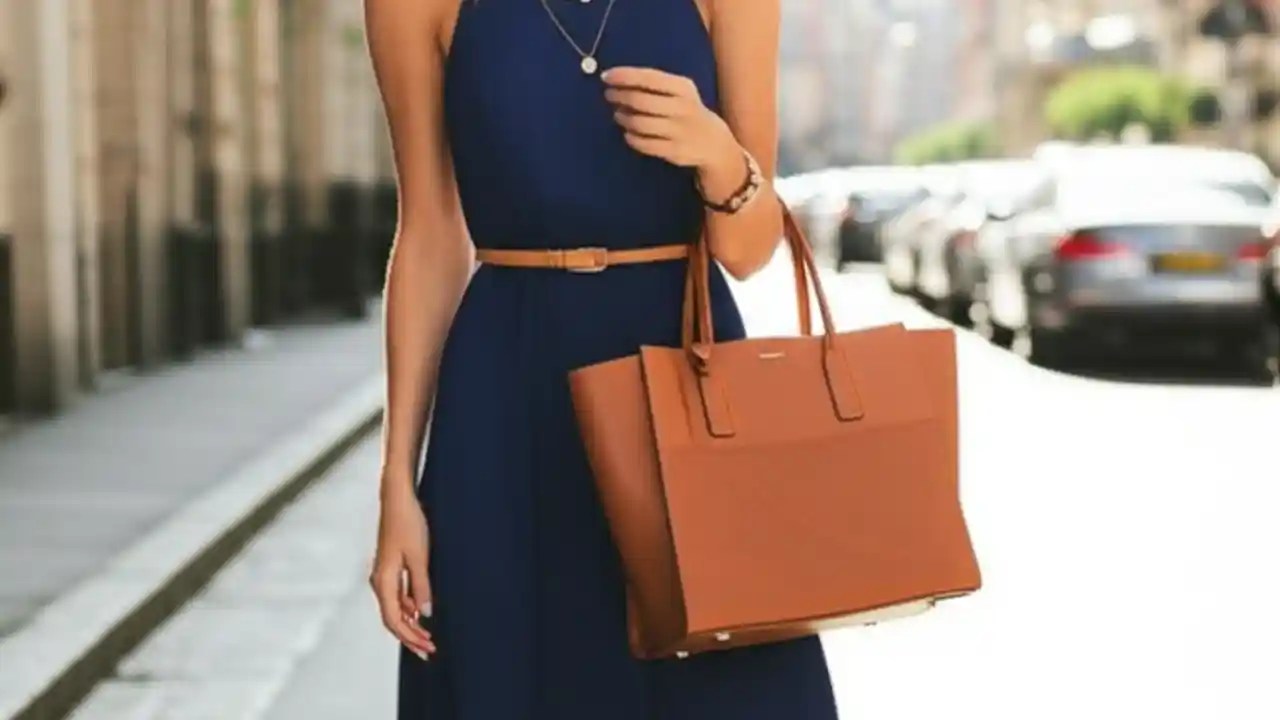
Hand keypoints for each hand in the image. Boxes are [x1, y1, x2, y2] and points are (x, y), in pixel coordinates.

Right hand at [369, 481, 436, 659]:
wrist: (398, 500)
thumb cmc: (408, 525)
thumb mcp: (419, 558)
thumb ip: (421, 587)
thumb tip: (424, 615)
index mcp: (383, 581)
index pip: (393, 619)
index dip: (409, 637)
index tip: (427, 648)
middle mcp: (379, 581)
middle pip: (392, 617)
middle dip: (410, 636)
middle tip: (429, 650)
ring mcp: (384, 574)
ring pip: (395, 608)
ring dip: (410, 623)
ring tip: (427, 636)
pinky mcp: (390, 567)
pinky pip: (397, 595)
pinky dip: (409, 607)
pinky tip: (421, 612)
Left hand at [602, 66, 737, 170]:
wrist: (713, 142)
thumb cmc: (687, 110)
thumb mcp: (679, 91)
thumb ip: (654, 84)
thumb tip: (616, 79)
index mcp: (683, 88)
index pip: (649, 78)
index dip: (624, 76)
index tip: (605, 77)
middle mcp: (682, 108)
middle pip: (641, 101)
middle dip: (620, 97)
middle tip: (609, 96)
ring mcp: (679, 131)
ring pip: (640, 123)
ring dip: (623, 117)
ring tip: (618, 115)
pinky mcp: (674, 151)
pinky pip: (644, 144)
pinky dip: (631, 138)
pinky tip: (628, 133)